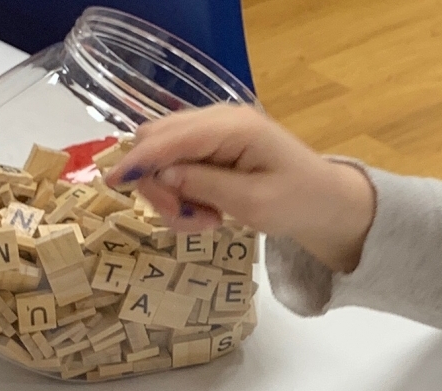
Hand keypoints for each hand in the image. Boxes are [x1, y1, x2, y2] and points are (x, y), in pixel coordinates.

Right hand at [111, 104, 377, 272]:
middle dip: (157, 183)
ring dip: (170, 192)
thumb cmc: (299, 203)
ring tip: (205, 221)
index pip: (171, 137)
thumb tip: (159, 176)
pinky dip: (181, 191)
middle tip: (187, 219)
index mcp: (234, 126)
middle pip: (156, 139)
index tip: (113, 184)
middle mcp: (219, 118)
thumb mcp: (253, 204)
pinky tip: (206, 212)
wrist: (328, 204)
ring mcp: (214, 130)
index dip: (139, 160)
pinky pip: (176, 163)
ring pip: (161, 154)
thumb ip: (204, 186)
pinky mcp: (212, 146)